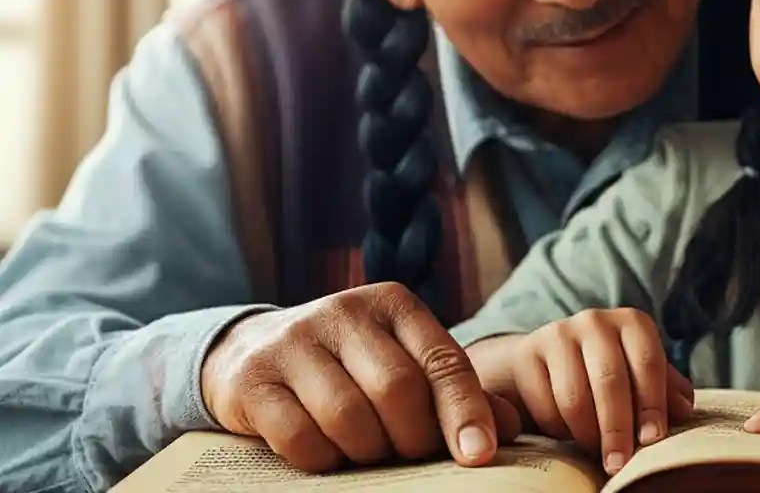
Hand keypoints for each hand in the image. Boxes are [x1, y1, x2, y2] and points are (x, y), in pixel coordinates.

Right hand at [201, 282, 520, 472]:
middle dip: (413, 437)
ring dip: (367, 451)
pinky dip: (322, 459)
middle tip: (412, 456)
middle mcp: (344, 312)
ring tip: (369, 454)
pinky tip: (327, 455)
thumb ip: (452, 391)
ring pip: (349, 415)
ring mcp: (294, 342)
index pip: (442, 360)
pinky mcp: (253, 378)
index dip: (465, 411)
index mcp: (393, 304)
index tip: (480, 455)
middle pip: (398, 390)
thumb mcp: (401, 362)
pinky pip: (300, 436)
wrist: (247, 351)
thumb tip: (508, 429)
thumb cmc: (348, 366)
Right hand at [508, 308, 694, 474]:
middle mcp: (595, 321)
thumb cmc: (608, 374)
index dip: (652, 404)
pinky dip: (558, 428)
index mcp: (632, 323)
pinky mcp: (527, 353)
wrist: (550, 362)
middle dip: (617, 428)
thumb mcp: (640, 378)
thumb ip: (665, 391)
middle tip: (619, 464)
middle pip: (610, 380)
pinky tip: (568, 435)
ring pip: (575, 396)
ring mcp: (558, 333)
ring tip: (596, 452)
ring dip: (587, 434)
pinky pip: (544, 403)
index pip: (649, 362)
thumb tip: (683, 409)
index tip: (652, 440)